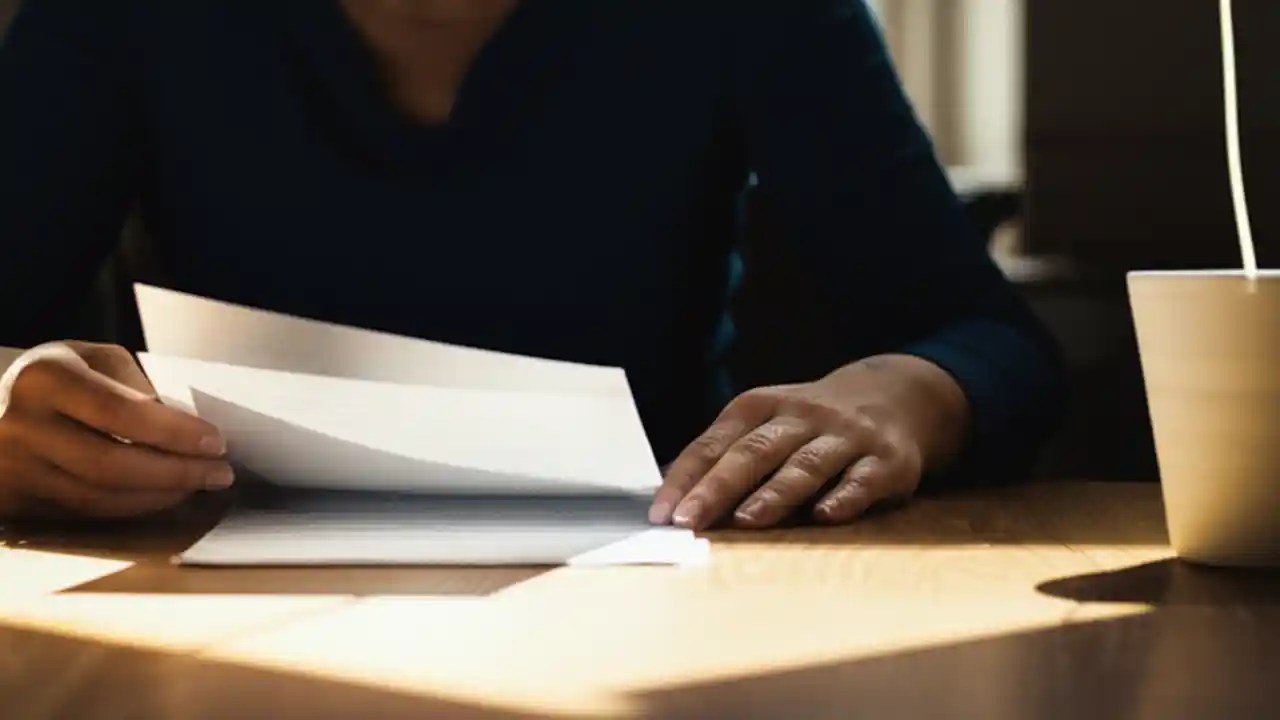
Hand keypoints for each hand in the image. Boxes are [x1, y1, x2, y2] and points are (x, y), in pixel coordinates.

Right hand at [0, 342, 232, 518]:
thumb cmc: (61, 377)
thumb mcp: (97, 361)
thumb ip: (138, 390)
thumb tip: (189, 432)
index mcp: (44, 378)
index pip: (120, 413)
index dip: (173, 433)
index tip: (217, 442)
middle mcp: (20, 426)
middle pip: (110, 466)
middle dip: (176, 473)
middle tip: (219, 473)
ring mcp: (12, 469)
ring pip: (99, 498)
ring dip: (159, 496)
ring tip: (198, 484)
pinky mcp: (15, 500)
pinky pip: (85, 513)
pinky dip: (132, 507)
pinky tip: (162, 495)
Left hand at [650, 355, 968, 530]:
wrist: (897, 394)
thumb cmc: (810, 423)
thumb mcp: (765, 423)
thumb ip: (724, 455)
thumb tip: (667, 495)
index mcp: (760, 407)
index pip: (714, 443)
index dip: (685, 478)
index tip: (661, 512)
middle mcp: (801, 416)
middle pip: (754, 452)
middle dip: (718, 487)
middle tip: (689, 520)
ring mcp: (845, 437)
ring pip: (805, 464)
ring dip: (774, 492)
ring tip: (746, 519)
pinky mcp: (887, 460)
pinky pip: (864, 479)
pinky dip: (845, 497)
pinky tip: (826, 515)